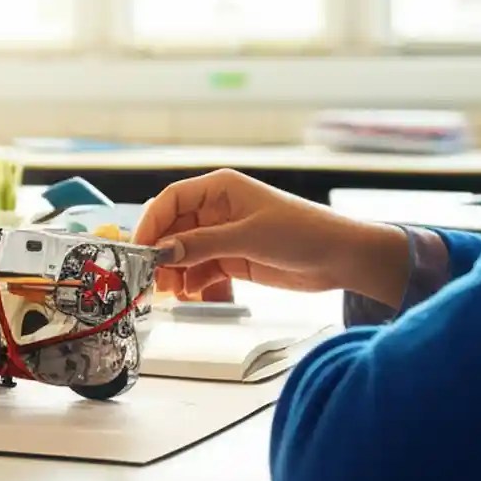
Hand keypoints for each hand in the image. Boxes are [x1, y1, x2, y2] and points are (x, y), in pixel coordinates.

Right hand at [132, 169, 410, 304]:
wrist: (340, 257)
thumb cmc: (301, 232)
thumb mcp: (247, 236)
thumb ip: (202, 244)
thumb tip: (162, 252)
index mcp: (220, 188)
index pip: (171, 200)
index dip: (152, 222)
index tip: (139, 249)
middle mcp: (218, 209)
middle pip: (174, 228)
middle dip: (161, 252)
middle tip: (150, 278)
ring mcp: (225, 235)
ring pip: (185, 252)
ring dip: (174, 270)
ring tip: (170, 291)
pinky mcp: (234, 258)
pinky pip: (201, 268)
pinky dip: (193, 281)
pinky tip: (191, 292)